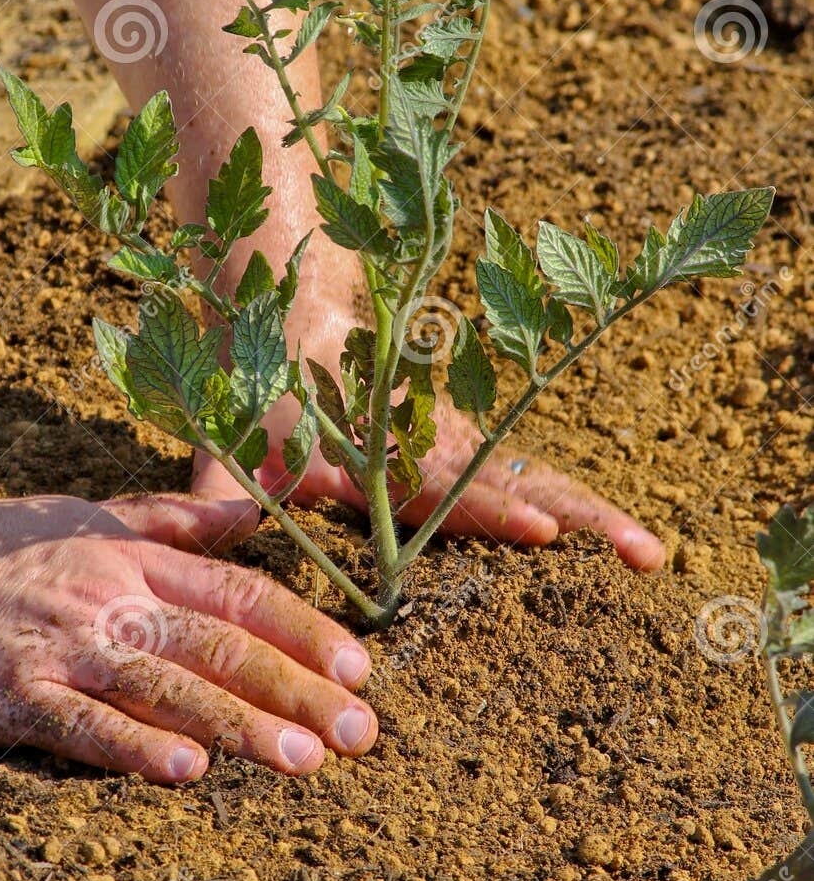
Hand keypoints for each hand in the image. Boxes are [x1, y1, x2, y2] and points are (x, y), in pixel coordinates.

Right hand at [0, 486, 376, 782]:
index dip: (306, 631)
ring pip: (165, 687)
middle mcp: (108, 599)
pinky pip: (81, 724)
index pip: (239, 595)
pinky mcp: (8, 692)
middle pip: (219, 647)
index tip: (362, 669)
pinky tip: (185, 771)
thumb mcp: (91, 515)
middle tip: (361, 733)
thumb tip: (256, 513)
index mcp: (134, 559)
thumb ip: (177, 521)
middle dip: (297, 690)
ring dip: (239, 724)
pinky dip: (134, 746)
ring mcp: (59, 646)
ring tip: (303, 760)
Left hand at [193, 261, 664, 571]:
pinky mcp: (476, 454)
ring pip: (540, 480)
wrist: (301, 325)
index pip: (445, 486)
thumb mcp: (234, 440)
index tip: (540, 528)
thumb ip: (228, 489)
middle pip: (519, 482)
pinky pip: (535, 481)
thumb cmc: (261, 397)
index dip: (489, 510)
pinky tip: (628, 546)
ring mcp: (465, 448)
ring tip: (653, 555)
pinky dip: (583, 508)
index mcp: (380, 451)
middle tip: (644, 554)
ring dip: (596, 516)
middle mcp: (436, 447)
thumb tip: (229, 525)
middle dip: (583, 517)